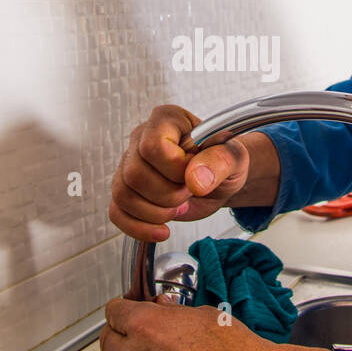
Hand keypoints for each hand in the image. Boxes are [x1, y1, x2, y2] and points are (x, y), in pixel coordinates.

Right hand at [108, 104, 249, 241]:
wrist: (219, 180)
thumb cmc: (223, 161)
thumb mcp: (234, 158)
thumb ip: (219, 161)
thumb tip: (196, 179)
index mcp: (167, 120)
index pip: (153, 146)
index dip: (174, 169)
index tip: (194, 175)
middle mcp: (142, 138)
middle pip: (135, 174)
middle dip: (168, 195)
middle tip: (189, 193)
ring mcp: (129, 164)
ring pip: (123, 194)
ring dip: (156, 212)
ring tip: (179, 207)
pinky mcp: (126, 189)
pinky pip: (117, 211)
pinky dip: (139, 227)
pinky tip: (161, 230)